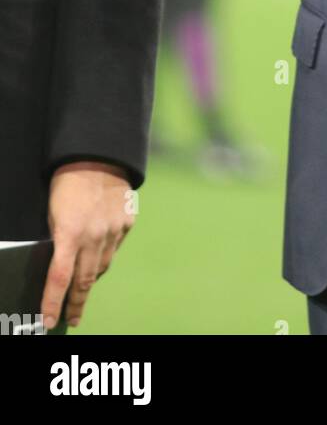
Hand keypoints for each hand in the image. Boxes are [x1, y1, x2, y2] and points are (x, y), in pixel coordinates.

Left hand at [42, 160, 135, 329]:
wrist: (99, 155)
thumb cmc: (68, 182)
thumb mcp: (53, 213)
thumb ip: (59, 241)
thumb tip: (62, 265)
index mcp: (70, 233)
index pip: (60, 279)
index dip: (53, 303)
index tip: (50, 321)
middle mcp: (94, 236)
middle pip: (84, 280)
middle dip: (76, 302)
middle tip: (72, 317)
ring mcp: (114, 230)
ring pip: (102, 266)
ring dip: (91, 278)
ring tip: (83, 288)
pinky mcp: (127, 223)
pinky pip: (115, 247)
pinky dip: (106, 253)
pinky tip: (99, 251)